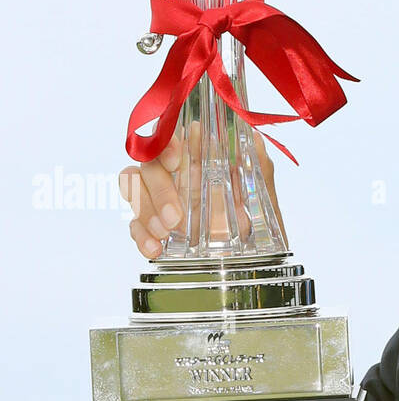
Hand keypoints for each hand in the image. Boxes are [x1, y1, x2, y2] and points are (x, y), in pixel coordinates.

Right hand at [119, 120, 286, 258]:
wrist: (253, 263)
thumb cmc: (256, 227)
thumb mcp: (262, 200)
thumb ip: (259, 169)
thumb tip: (253, 137)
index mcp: (198, 163)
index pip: (170, 137)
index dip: (165, 142)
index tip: (175, 158)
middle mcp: (176, 177)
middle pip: (149, 165)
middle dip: (159, 189)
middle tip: (177, 216)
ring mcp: (161, 202)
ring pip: (135, 190)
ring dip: (145, 210)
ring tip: (166, 232)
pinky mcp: (153, 228)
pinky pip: (134, 224)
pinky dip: (140, 234)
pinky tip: (155, 247)